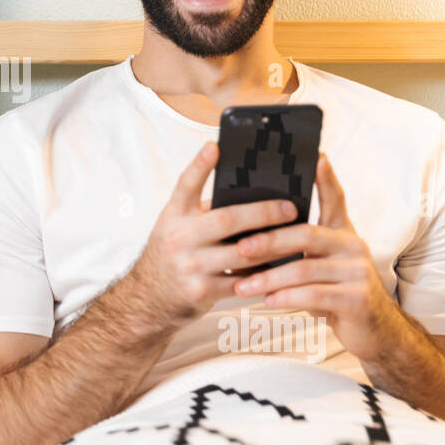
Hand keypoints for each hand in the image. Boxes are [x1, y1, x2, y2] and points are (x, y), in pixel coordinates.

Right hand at [129, 141, 303, 322]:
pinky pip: (242, 282)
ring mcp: (190, 265)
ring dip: (274, 246)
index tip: (215, 146)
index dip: (200, 165)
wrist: (148, 299)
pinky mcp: (201, 291)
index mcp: (173, 215)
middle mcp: (179, 237)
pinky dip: (263, 275)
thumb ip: (203, 212)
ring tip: (297, 238)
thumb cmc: (171, 254)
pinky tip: (283, 269)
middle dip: (263, 212)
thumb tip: (250, 194)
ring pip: (242, 253)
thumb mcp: (176, 227)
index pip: (185, 184)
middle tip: (290, 208)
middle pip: (226, 219)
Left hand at [228, 152, 403, 359]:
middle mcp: (353, 245)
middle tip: (240, 248)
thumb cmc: (336, 293)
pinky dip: (287, 298)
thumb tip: (249, 236)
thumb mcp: (321, 265)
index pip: (334, 198)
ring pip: (305, 268)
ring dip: (270, 278)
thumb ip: (299, 248)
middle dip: (269, 240)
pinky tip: (268, 301)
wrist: (374, 331)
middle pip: (306, 234)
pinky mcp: (358, 299)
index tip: (314, 156)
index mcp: (342, 232)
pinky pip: (315, 295)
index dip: (324, 177)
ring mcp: (359, 272)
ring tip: (244, 286)